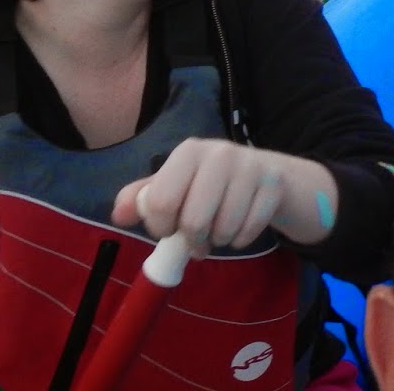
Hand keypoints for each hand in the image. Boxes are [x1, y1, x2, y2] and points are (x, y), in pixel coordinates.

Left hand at [112, 138, 337, 256]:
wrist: (270, 175)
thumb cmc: (213, 183)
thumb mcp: (176, 185)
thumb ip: (144, 198)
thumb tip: (119, 215)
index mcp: (188, 152)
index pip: (160, 202)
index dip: (160, 227)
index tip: (168, 229)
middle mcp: (220, 153)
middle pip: (193, 222)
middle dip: (192, 241)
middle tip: (196, 239)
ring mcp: (251, 167)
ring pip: (223, 230)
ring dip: (219, 241)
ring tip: (219, 231)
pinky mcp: (274, 186)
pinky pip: (249, 232)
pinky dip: (241, 239)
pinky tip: (241, 226)